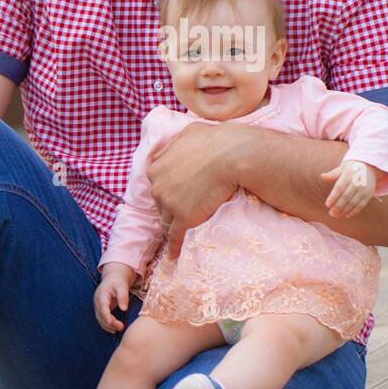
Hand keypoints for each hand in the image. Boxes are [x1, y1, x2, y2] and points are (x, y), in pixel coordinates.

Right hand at [94, 266, 134, 332]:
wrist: (113, 278)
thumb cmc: (118, 281)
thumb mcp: (122, 286)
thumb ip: (123, 297)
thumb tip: (124, 309)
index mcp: (102, 294)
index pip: (102, 307)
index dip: (106, 315)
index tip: (111, 322)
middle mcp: (97, 301)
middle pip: (101, 314)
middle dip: (109, 323)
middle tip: (121, 327)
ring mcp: (98, 305)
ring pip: (100, 318)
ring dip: (108, 326)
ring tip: (118, 329)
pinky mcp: (100, 308)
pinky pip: (101, 318)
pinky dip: (106, 325)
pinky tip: (113, 329)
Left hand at [146, 121, 241, 258]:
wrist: (231, 156)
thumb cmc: (214, 141)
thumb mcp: (189, 133)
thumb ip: (177, 142)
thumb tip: (175, 142)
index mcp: (156, 166)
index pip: (158, 183)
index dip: (168, 189)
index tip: (175, 194)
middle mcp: (157, 185)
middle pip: (160, 202)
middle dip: (169, 207)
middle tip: (182, 212)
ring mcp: (168, 203)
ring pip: (166, 220)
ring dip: (171, 227)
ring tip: (176, 237)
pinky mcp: (182, 218)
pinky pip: (174, 236)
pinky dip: (174, 247)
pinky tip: (174, 256)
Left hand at [319, 159, 377, 217]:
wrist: (370, 167)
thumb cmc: (351, 169)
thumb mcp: (342, 169)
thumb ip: (332, 174)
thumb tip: (322, 176)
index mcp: (348, 175)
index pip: (339, 188)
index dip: (333, 197)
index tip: (327, 205)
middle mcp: (356, 182)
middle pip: (346, 197)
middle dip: (338, 206)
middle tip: (331, 213)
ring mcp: (363, 189)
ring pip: (353, 202)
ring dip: (344, 210)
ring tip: (336, 215)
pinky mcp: (368, 195)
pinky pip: (361, 205)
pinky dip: (354, 212)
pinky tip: (346, 216)